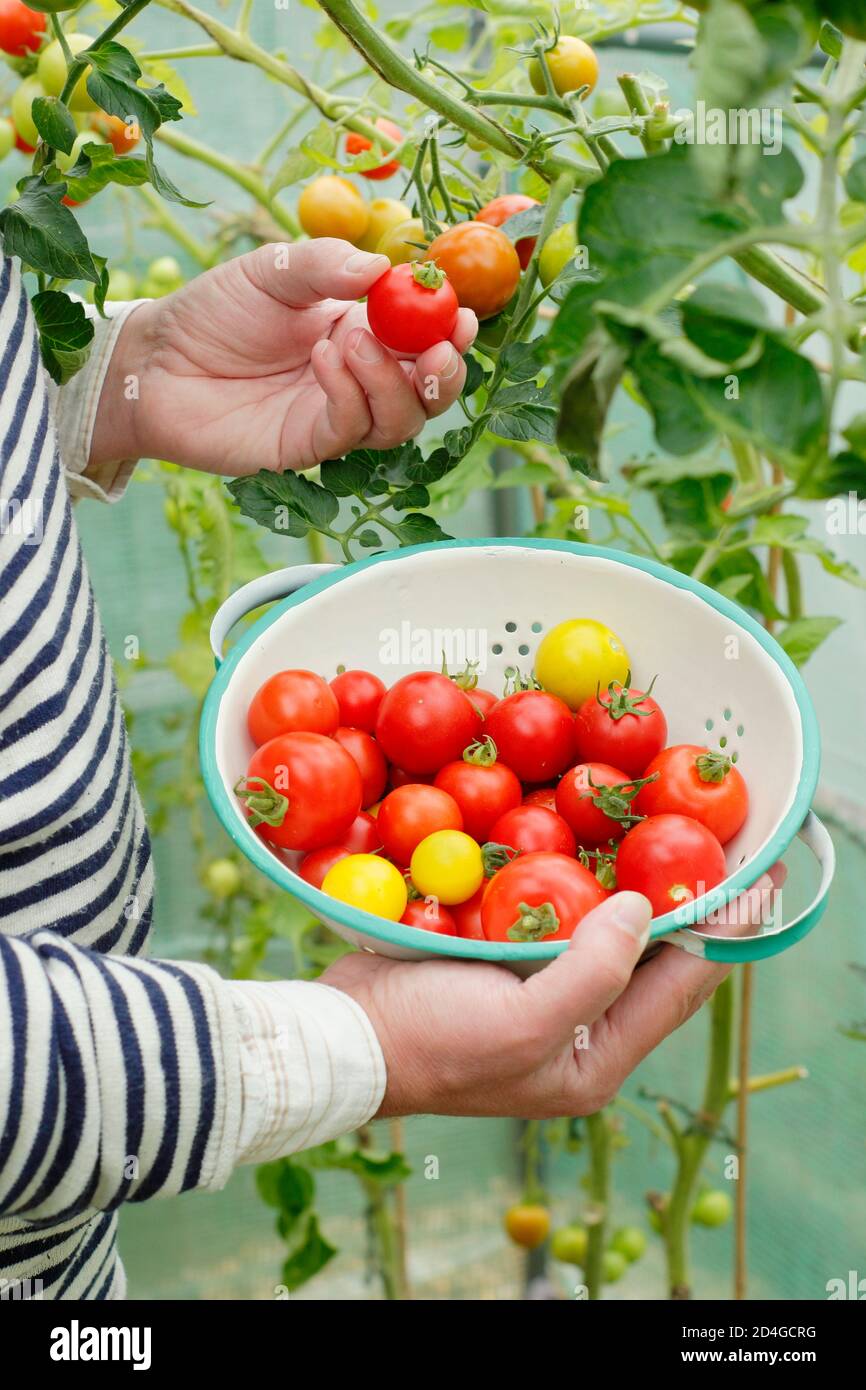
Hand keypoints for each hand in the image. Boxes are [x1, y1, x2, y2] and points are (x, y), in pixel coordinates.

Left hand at [90, 240, 477, 474]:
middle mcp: (360, 378)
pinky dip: (350, 395)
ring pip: (400, 420)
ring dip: (392, 381)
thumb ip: (323, 266)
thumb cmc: (214, 312)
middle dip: (445, 372)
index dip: (452, 331)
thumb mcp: (271, 271)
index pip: (425, 338)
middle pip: (429, 391)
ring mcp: (336, 415)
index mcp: (363, 329)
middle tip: (440, 346)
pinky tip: (324, 359)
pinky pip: (351, 430)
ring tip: (352, 340)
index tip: (463, 314)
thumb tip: (379, 268)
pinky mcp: (308, 446)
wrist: (157, 362)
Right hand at [322, 866, 785, 1118]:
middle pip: (654, 962)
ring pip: (610, 934)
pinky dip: (582, 882)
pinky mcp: (507, 963)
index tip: (760, 876)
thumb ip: (595, 972)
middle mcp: (579, 1030)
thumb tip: (647, 911)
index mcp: (595, 1059)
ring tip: (671, 834)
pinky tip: (594, 841)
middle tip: (719, 843)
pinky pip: (561, 917)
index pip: (681, 988)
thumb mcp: (524, 1022)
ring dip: (638, 888)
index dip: (725, 931)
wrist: (342, 1037)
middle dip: (690, 905)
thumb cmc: (432, 1042)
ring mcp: (542, 995)